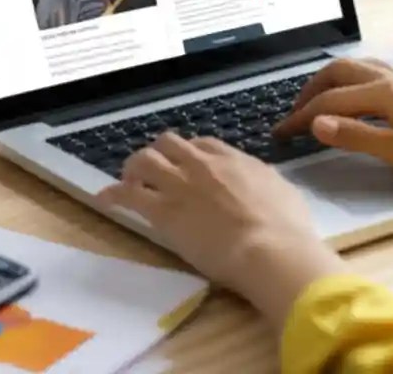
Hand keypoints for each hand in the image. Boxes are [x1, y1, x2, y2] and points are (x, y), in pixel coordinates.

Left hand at [96, 133, 343, 329]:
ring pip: (144, 160)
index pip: (202, 144)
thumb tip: (261, 182)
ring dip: (133, 168)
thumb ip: (264, 182)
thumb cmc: (287, 228)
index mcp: (233, 159)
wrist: (270, 248)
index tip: (187, 166)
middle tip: (153, 171)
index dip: (190, 153)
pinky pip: (128, 194)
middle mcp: (202, 165)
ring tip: (128, 181)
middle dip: (159, 154)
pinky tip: (105, 199)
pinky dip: (114, 194)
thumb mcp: (283, 191)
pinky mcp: (162, 211)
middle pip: (169, 144)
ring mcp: (179, 185)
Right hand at [273, 59, 392, 186]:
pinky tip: (358, 98)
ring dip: (331, 81)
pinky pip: (374, 73)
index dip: (301, 117)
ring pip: (357, 68)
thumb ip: (355, 134)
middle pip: (338, 72)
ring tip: (319, 101)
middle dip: (311, 89)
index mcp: (384, 93)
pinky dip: (352, 81)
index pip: (329, 102)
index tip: (281, 132)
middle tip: (295, 112)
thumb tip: (316, 122)